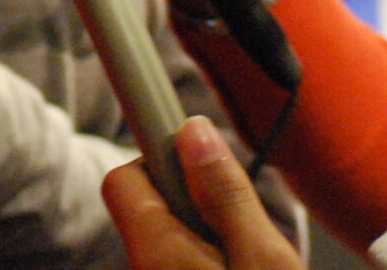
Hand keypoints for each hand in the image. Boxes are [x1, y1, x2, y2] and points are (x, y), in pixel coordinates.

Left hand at [103, 116, 303, 269]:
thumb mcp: (263, 259)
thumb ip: (227, 195)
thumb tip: (194, 131)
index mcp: (155, 252)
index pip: (122, 179)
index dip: (159, 156)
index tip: (193, 142)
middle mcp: (143, 269)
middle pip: (150, 203)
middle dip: (194, 196)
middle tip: (241, 223)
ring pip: (170, 232)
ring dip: (205, 229)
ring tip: (248, 255)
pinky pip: (180, 259)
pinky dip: (207, 252)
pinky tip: (242, 266)